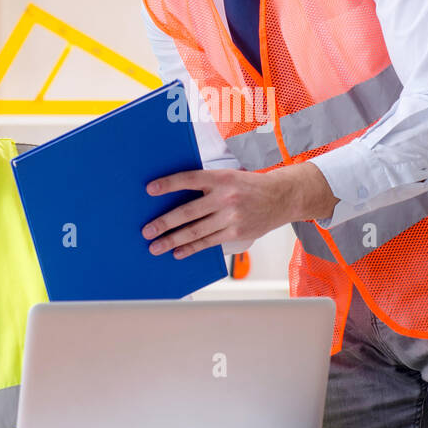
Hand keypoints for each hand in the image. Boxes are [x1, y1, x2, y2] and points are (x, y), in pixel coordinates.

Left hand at [142, 162, 337, 258]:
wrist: (281, 197)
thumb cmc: (249, 186)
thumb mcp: (229, 176)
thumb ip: (206, 185)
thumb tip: (174, 197)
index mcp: (221, 177)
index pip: (190, 179)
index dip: (169, 184)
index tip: (149, 189)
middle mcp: (226, 197)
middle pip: (188, 211)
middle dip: (164, 222)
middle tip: (146, 230)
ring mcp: (231, 217)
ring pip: (196, 231)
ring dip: (172, 240)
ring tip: (155, 246)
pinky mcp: (236, 233)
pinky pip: (208, 242)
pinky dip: (191, 248)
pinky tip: (177, 252)